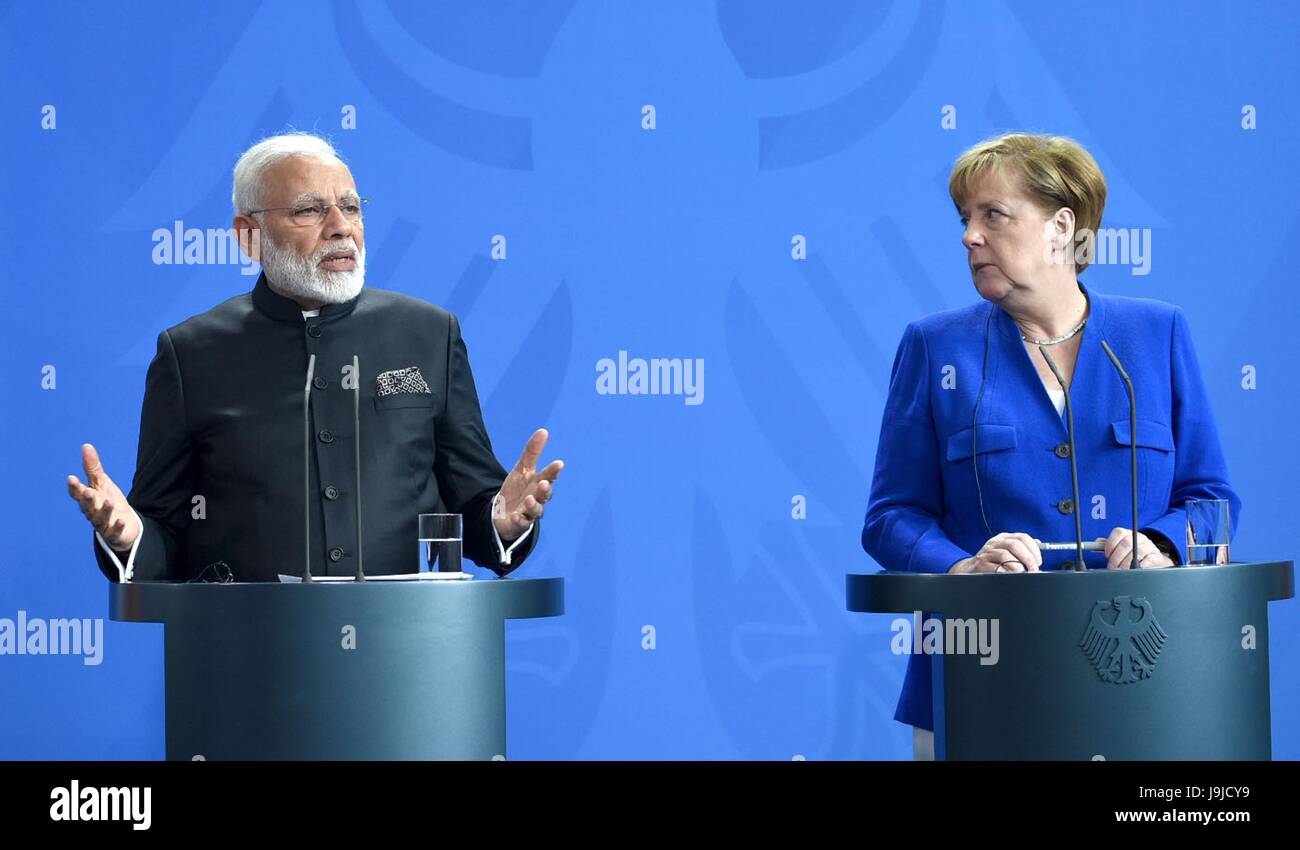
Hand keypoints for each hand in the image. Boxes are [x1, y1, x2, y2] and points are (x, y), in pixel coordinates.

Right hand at [66, 443, 141, 552]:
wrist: (124, 524)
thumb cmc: (108, 501)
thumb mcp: (102, 483)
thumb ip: (93, 467)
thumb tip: (86, 445)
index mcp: (88, 500)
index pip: (78, 493)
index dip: (74, 487)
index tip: (71, 478)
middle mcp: (92, 513)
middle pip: (88, 506)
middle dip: (87, 500)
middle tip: (87, 491)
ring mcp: (103, 524)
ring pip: (101, 519)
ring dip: (104, 511)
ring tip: (108, 502)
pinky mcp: (114, 534)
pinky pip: (115, 532)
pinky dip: (117, 527)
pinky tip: (121, 520)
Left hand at [493, 428, 562, 543]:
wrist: (503, 512)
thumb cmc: (518, 489)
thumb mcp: (522, 469)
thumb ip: (532, 452)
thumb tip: (543, 430)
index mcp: (539, 484)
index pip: (549, 476)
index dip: (553, 471)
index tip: (558, 463)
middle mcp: (538, 498)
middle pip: (545, 495)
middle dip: (546, 490)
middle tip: (544, 483)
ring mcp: (529, 513)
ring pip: (536, 511)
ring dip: (534, 505)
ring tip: (529, 499)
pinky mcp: (519, 524)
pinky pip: (521, 524)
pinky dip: (520, 521)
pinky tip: (516, 516)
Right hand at [950, 532, 1041, 573]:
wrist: (969, 569)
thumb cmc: (991, 561)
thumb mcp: (1005, 549)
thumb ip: (1021, 546)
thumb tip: (1039, 543)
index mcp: (1003, 538)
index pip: (1022, 537)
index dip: (1034, 549)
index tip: (1038, 561)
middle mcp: (995, 543)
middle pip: (1015, 545)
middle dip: (1028, 558)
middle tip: (1033, 569)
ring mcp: (987, 552)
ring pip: (1006, 555)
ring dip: (1018, 566)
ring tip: (1022, 573)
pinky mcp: (981, 564)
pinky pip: (997, 567)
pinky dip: (1007, 572)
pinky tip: (1010, 575)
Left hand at [1103, 527, 1172, 568]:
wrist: (1153, 559)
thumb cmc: (1133, 552)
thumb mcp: (1120, 547)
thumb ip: (1108, 545)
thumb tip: (1096, 543)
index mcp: (1128, 533)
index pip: (1118, 533)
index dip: (1110, 544)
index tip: (1107, 555)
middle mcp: (1139, 537)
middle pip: (1126, 543)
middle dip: (1117, 557)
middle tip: (1112, 567)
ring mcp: (1148, 546)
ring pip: (1136, 552)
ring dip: (1126, 563)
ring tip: (1121, 570)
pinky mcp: (1156, 556)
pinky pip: (1148, 560)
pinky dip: (1139, 566)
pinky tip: (1134, 570)